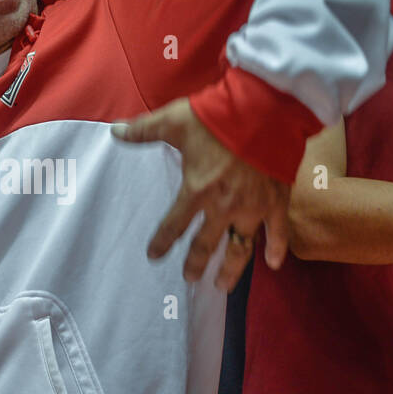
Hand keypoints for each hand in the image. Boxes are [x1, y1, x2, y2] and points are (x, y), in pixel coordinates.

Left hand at [112, 97, 291, 289]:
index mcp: (197, 190)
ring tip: (223, 285)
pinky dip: (277, 249)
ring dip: (231, 269)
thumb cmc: (216, 116)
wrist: (265, 108)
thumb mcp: (174, 121)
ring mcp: (253, 207)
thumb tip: (114, 131)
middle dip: (196, 263)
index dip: (162, 242)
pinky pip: (278, 231)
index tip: (153, 255)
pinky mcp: (277, 201)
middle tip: (189, 277)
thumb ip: (144, 130)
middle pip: (206, 244)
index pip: (173, 225)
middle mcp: (224, 206)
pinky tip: (273, 265)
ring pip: (240, 247)